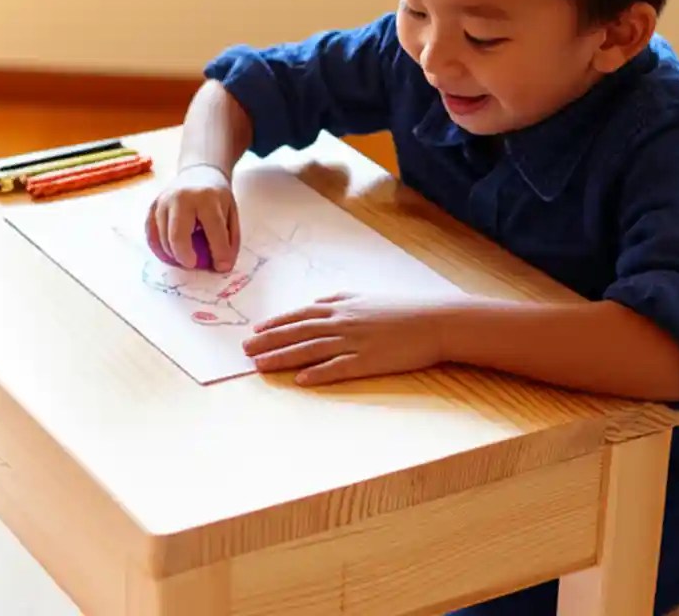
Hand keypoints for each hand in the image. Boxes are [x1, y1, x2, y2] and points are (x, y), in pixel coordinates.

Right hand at [146, 163, 239, 271]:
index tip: (221, 267)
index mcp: (207, 198)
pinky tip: (170, 254)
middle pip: (177, 236)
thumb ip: (230, 239)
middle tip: (193, 265)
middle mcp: (181, 198)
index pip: (214, 231)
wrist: (198, 171)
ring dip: (174, 254)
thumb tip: (222, 266)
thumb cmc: (216, 196)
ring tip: (186, 256)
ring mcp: (163, 201)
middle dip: (185, 257)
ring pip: (163, 239)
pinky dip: (159, 249)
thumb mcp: (231, 212)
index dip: (219, 253)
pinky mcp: (153, 207)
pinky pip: (151, 235)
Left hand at [242, 292, 450, 385]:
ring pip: (310, 350)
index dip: (275, 324)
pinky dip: (318, 374)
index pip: (299, 316)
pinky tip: (300, 380)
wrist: (435, 321)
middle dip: (268, 342)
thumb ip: (339, 299)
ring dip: (282, 358)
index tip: (254, 331)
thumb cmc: (402, 309)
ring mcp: (354, 342)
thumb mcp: (366, 297)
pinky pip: (338, 368)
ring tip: (260, 365)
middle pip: (297, 333)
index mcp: (340, 308)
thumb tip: (317, 303)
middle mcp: (341, 323)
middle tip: (244, 350)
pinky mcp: (368, 361)